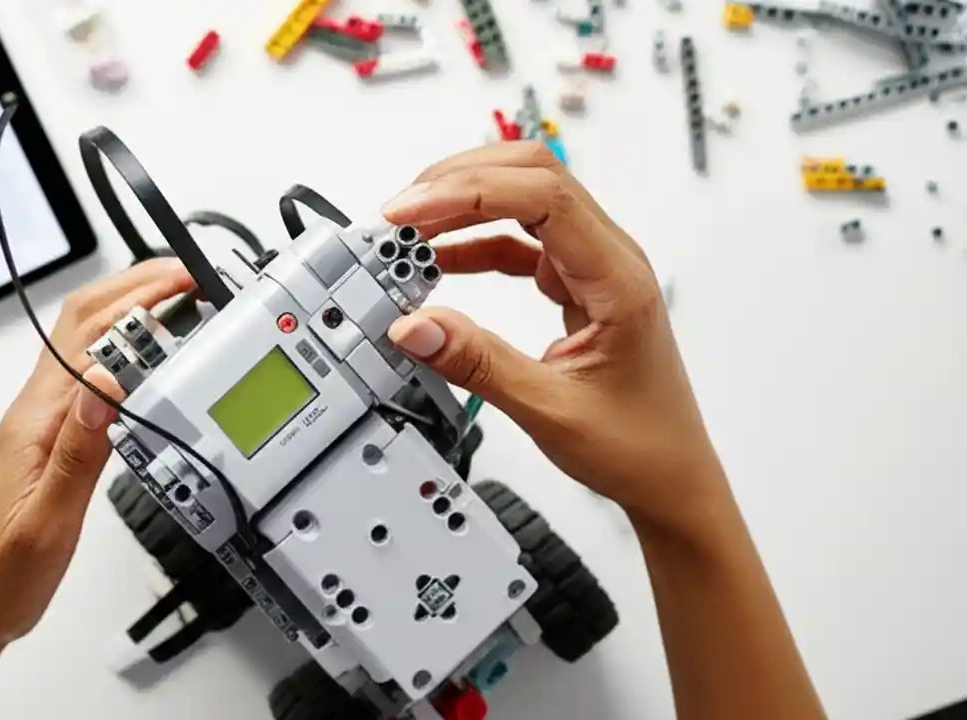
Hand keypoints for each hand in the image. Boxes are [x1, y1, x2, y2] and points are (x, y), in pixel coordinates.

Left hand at [0, 258, 194, 649]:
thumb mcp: (48, 519)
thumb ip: (80, 448)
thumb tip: (107, 380)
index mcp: (37, 421)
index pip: (90, 338)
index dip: (139, 300)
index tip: (182, 284)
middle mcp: (35, 411)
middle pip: (82, 322)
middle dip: (134, 287)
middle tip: (186, 275)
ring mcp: (39, 423)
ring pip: (83, 344)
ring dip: (126, 312)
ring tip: (171, 301)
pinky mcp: (48, 441)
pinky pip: (83, 378)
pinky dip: (118, 353)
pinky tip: (141, 363)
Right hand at [383, 142, 726, 534]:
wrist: (670, 475)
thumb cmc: (637, 444)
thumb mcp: (548, 409)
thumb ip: (478, 364)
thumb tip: (417, 326)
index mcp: (617, 279)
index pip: (543, 197)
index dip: (469, 191)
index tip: (413, 211)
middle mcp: (610, 260)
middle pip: (534, 176)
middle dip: (462, 179)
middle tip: (403, 209)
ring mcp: (593, 268)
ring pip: (525, 200)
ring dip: (465, 204)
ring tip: (411, 229)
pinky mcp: (576, 284)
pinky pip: (520, 242)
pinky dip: (475, 241)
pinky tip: (440, 258)